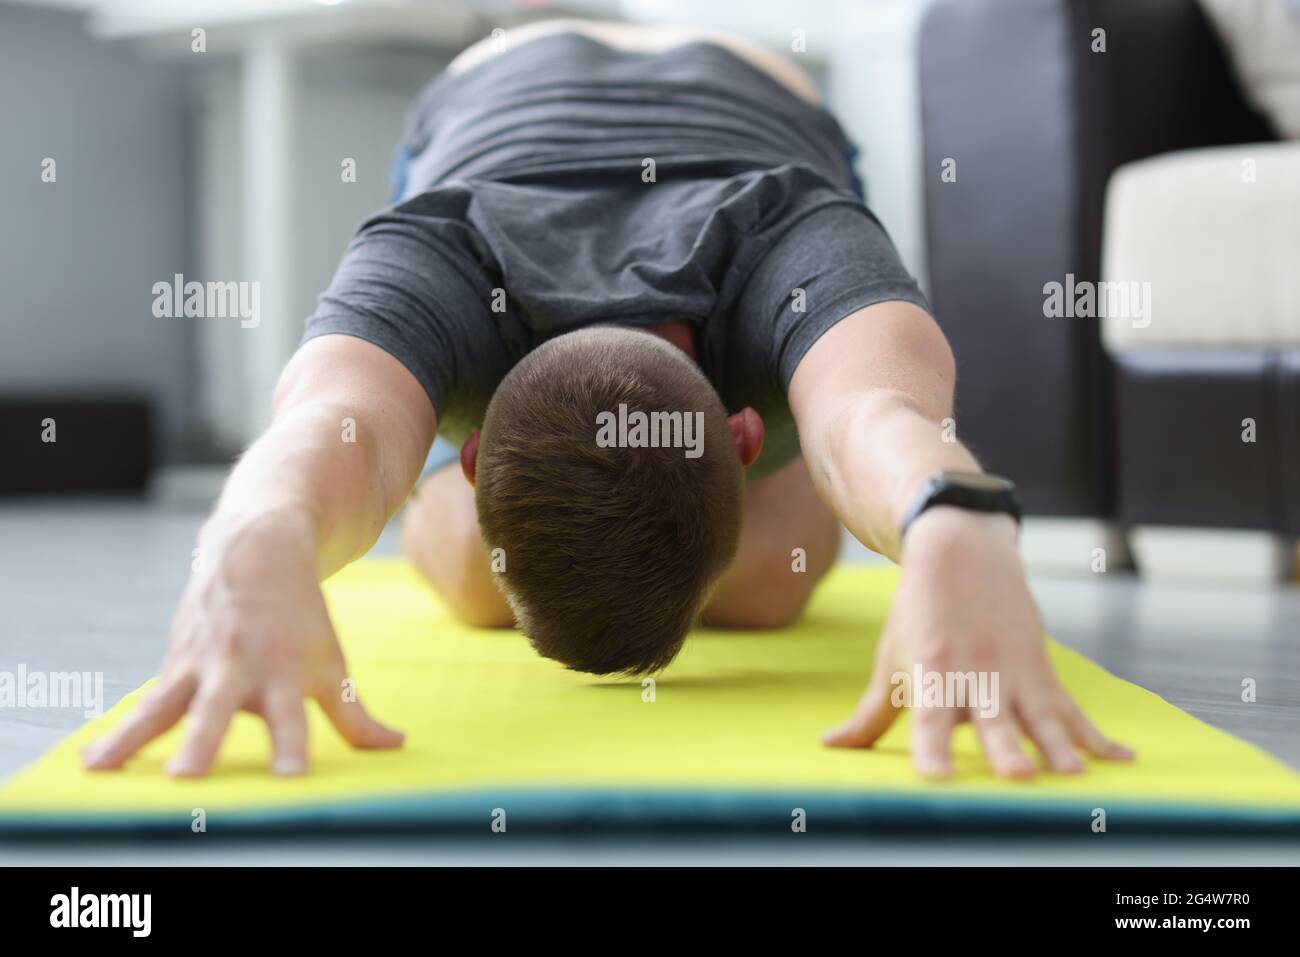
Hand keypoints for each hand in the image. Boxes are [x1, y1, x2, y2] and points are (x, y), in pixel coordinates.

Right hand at [82, 509, 402, 776]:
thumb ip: (354, 714)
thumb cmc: (302, 618)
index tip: (290, 779)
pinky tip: (92, 760)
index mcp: (286, 673)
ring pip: (163, 706)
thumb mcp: (331, 663)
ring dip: (133, 737)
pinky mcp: (174, 665)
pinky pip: (144, 704)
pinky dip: (117, 731)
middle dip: (202, 743)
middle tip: (185, 777)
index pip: (293, 720)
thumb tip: (395, 746)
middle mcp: (240, 670)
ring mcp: (201, 666)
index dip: (292, 748)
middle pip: (218, 712)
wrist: (258, 550)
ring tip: (102, 767)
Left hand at [822, 507, 1132, 778]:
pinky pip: (1072, 708)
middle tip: (1018, 777)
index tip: (934, 778)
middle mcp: (976, 676)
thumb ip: (869, 715)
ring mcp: (1013, 674)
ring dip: (1059, 747)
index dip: (932, 748)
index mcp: (933, 675)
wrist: (962, 552)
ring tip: (1074, 776)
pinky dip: (1098, 735)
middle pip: (991, 721)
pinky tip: (1122, 757)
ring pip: (1040, 716)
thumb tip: (831, 747)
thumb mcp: (892, 660)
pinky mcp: (1041, 670)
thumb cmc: (919, 614)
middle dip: (1006, 749)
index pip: (930, 720)